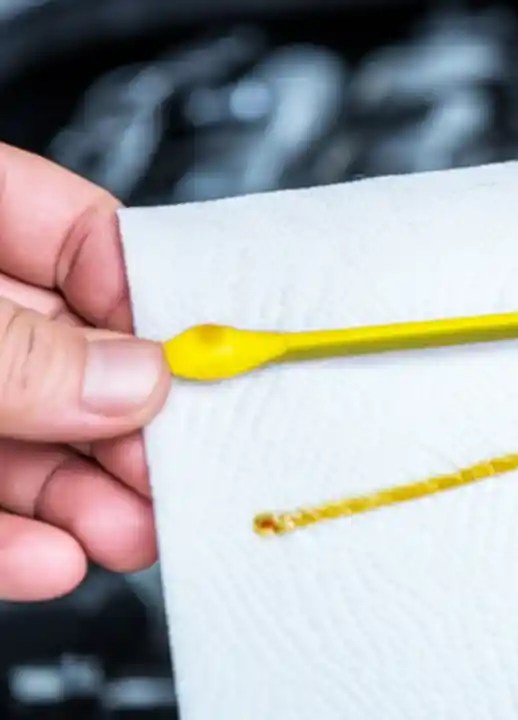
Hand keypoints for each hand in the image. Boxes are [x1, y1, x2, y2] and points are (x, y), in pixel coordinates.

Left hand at [0, 143, 169, 601]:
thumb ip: (20, 351)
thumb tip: (133, 378)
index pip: (82, 239)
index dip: (152, 301)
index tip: (206, 360)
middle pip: (69, 362)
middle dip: (130, 427)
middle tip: (187, 467)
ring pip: (26, 444)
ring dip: (86, 500)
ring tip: (134, 534)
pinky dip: (11, 542)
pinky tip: (50, 560)